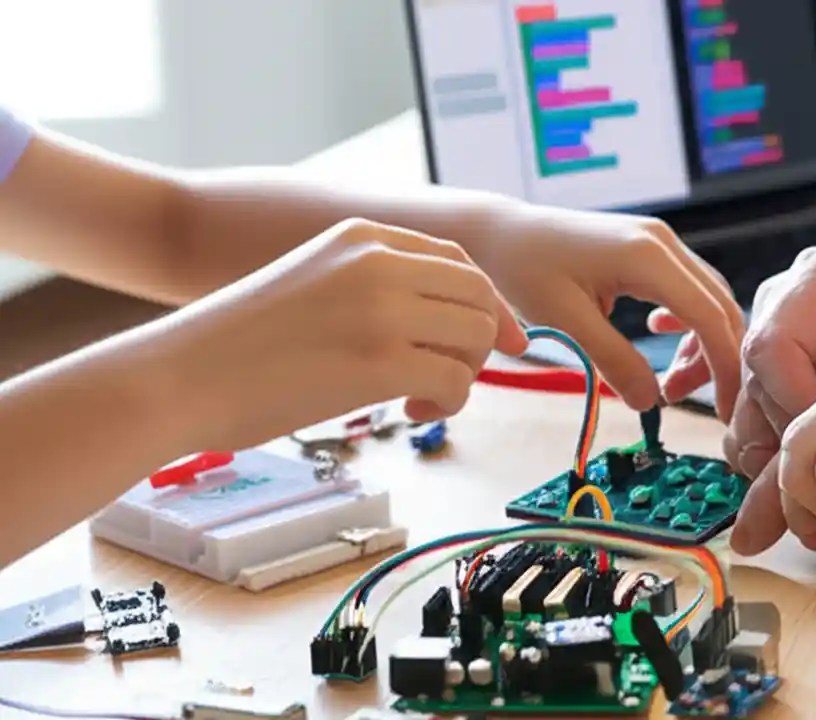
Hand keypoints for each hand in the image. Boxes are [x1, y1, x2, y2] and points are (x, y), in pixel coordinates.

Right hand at [161, 218, 525, 451]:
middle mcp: (379, 262)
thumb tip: (439, 315)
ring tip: (421, 397)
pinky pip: (456, 381)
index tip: (502, 339)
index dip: (488, 304)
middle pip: (479, 297)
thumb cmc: (239, 342)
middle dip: (481, 342)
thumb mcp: (314, 280)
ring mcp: (382, 309)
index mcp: (362, 236)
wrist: (181, 374)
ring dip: (463, 375)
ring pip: (477, 337)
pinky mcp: (381, 362)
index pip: (458, 261)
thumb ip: (373, 283)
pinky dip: (448, 403)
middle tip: (449, 377)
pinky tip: (410, 411)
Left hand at [466, 203, 743, 419]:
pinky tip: (656, 332)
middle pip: (719, 306)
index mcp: (647, 255)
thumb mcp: (565, 321)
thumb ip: (613, 361)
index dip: (723, 366)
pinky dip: (685, 320)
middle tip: (675, 396)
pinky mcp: (650, 247)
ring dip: (699, 342)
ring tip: (664, 377)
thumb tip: (651, 402)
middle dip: (713, 359)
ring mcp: (659, 240)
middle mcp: (663, 241)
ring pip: (708, 298)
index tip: (722, 410)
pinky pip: (688, 287)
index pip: (709, 316)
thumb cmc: (523, 270)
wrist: (500, 233)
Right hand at [724, 247, 815, 551]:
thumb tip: (812, 466)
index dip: (794, 407)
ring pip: (750, 416)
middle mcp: (782, 307)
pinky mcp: (786, 378)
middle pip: (753, 389)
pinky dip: (791, 465)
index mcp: (815, 280)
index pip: (770, 350)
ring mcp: (780, 343)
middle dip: (789, 446)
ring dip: (782, 465)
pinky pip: (766, 428)